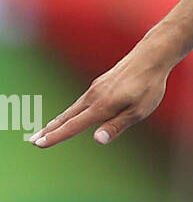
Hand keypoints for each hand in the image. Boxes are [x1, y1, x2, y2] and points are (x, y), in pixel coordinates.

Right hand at [30, 45, 170, 148]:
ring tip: (46, 130)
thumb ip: (116, 126)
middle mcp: (93, 97)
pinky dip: (71, 112)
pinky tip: (72, 116)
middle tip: (32, 140)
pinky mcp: (100, 85)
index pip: (73, 126)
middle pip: (66, 117)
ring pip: (72, 109)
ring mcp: (95, 89)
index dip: (55, 136)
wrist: (150, 57)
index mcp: (101, 107)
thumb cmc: (148, 87)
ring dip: (57, 121)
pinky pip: (81, 102)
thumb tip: (97, 140)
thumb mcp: (137, 112)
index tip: (39, 144)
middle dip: (49, 130)